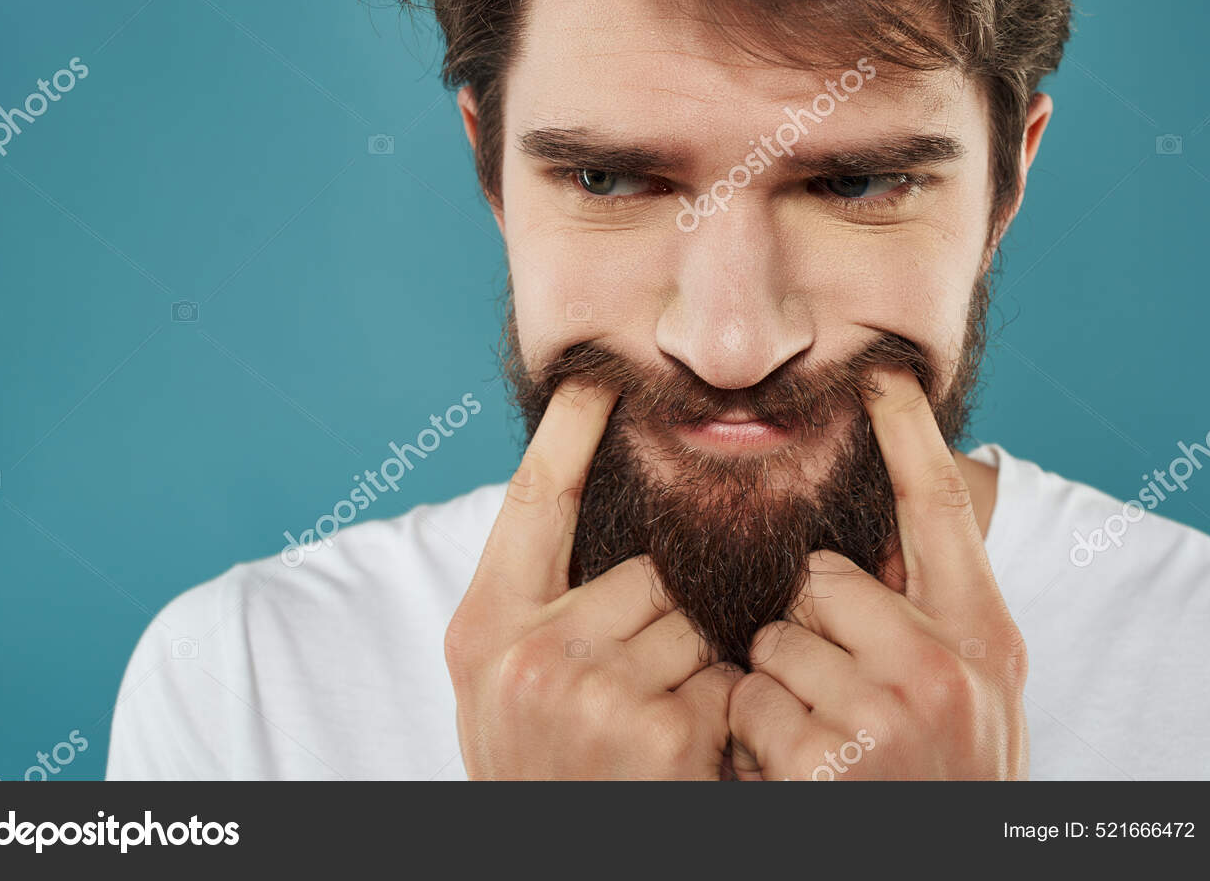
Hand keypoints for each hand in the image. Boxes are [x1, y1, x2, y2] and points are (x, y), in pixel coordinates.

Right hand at [444, 378, 740, 778]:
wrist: (545, 866)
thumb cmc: (534, 776)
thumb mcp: (502, 691)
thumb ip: (539, 613)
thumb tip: (603, 535)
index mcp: (484, 629)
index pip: (534, 504)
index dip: (568, 434)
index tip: (598, 377)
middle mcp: (529, 652)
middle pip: (645, 574)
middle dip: (658, 625)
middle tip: (626, 697)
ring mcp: (592, 694)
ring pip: (691, 626)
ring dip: (690, 675)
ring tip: (645, 737)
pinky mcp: (655, 736)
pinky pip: (724, 684)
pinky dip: (718, 722)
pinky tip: (678, 767)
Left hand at [727, 367, 1027, 779]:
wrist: (944, 879)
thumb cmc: (951, 788)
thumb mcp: (976, 700)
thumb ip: (935, 621)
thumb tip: (878, 542)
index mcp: (985, 640)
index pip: (940, 511)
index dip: (909, 434)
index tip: (881, 372)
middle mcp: (942, 668)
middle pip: (824, 579)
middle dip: (811, 630)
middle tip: (842, 695)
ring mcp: (884, 716)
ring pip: (776, 641)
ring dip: (778, 691)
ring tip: (823, 744)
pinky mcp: (825, 762)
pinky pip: (746, 704)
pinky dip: (752, 739)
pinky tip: (795, 776)